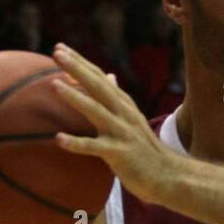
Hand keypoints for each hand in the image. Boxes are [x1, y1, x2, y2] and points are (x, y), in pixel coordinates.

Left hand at [50, 44, 176, 205]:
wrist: (169, 176)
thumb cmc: (146, 150)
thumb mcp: (133, 118)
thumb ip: (118, 98)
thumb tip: (110, 76)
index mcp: (124, 105)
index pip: (100, 78)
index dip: (81, 62)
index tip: (60, 47)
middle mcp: (123, 114)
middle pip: (98, 86)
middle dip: (77, 68)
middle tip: (57, 52)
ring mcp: (122, 133)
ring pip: (96, 111)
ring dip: (75, 97)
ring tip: (55, 84)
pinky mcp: (119, 154)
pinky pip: (94, 148)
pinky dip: (76, 144)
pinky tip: (59, 139)